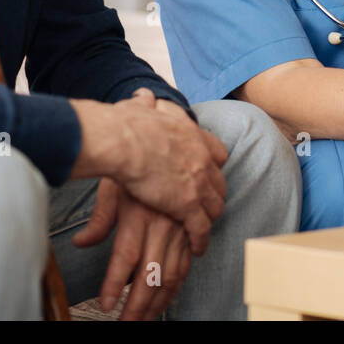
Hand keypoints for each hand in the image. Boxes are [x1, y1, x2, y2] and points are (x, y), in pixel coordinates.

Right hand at [69, 89, 228, 253]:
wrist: (124, 141)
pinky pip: (201, 228)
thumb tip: (142, 95)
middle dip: (214, 195)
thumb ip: (144, 104)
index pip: (218, 152)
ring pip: (215, 207)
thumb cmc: (126, 124)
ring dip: (210, 219)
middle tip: (206, 205)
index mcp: (193, 135)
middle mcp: (202, 158)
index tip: (208, 171)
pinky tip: (197, 249)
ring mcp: (198, 182)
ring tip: (202, 230)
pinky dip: (201, 240)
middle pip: (220, 182)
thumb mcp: (140, 108)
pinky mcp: (188, 204)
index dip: (214, 164)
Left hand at [72, 177, 190, 320]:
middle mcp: (161, 224)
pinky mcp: (190, 228)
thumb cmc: (137, 163)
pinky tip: (166, 298)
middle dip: (138, 305)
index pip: (125, 257)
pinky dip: (177, 284)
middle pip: (150, 274)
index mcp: (139, 214)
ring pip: (171, 274)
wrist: (170, 142)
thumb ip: (100, 220)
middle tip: (127, 323)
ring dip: (158, 301)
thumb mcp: (113, 189)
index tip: (106, 305)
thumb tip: (81, 243)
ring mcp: (179, 227)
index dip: (115, 284)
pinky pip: (186, 263)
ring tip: (145, 318)